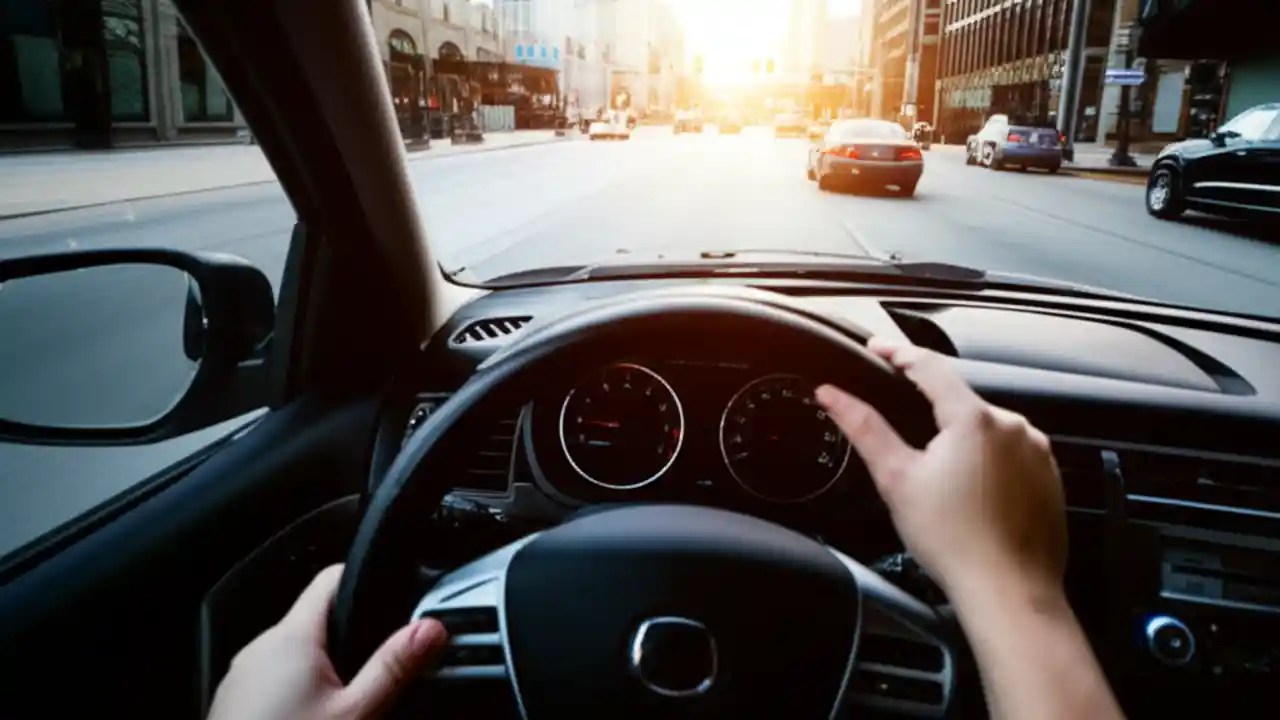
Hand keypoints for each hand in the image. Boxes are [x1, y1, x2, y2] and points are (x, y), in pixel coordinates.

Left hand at [208, 564, 447, 719]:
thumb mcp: (356, 715)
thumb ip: (393, 668)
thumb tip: (430, 629)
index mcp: (291, 638)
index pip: (331, 579)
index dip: (365, 581)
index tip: (392, 599)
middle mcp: (260, 647)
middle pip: (316, 622)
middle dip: (350, 642)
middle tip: (379, 675)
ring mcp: (242, 675)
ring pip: (294, 655)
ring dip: (323, 671)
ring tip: (347, 706)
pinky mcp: (233, 702)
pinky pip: (274, 681)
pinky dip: (297, 694)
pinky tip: (312, 719)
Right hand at [816, 337, 1066, 600]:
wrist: (1009, 592)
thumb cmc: (953, 542)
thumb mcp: (896, 479)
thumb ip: (864, 428)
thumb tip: (832, 395)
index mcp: (973, 418)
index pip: (929, 366)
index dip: (898, 352)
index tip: (878, 348)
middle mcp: (1013, 426)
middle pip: (959, 401)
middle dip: (930, 413)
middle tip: (907, 446)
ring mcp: (1036, 451)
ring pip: (986, 429)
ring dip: (961, 442)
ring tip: (942, 485)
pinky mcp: (1049, 476)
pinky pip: (1011, 454)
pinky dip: (987, 464)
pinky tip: (972, 497)